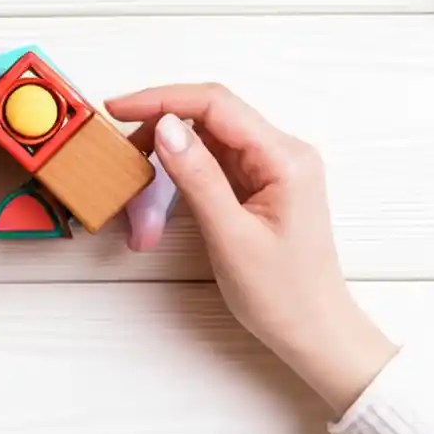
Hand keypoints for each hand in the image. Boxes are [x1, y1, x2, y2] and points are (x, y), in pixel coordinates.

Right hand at [107, 84, 397, 416]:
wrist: (315, 333)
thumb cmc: (284, 295)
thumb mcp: (231, 238)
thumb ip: (198, 178)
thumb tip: (165, 127)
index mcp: (285, 158)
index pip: (216, 105)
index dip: (162, 100)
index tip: (119, 108)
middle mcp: (283, 153)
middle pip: (209, 117)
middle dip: (160, 130)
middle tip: (123, 155)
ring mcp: (272, 169)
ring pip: (207, 141)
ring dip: (168, 158)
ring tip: (138, 190)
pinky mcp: (261, 185)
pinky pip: (214, 164)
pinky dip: (182, 176)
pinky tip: (159, 197)